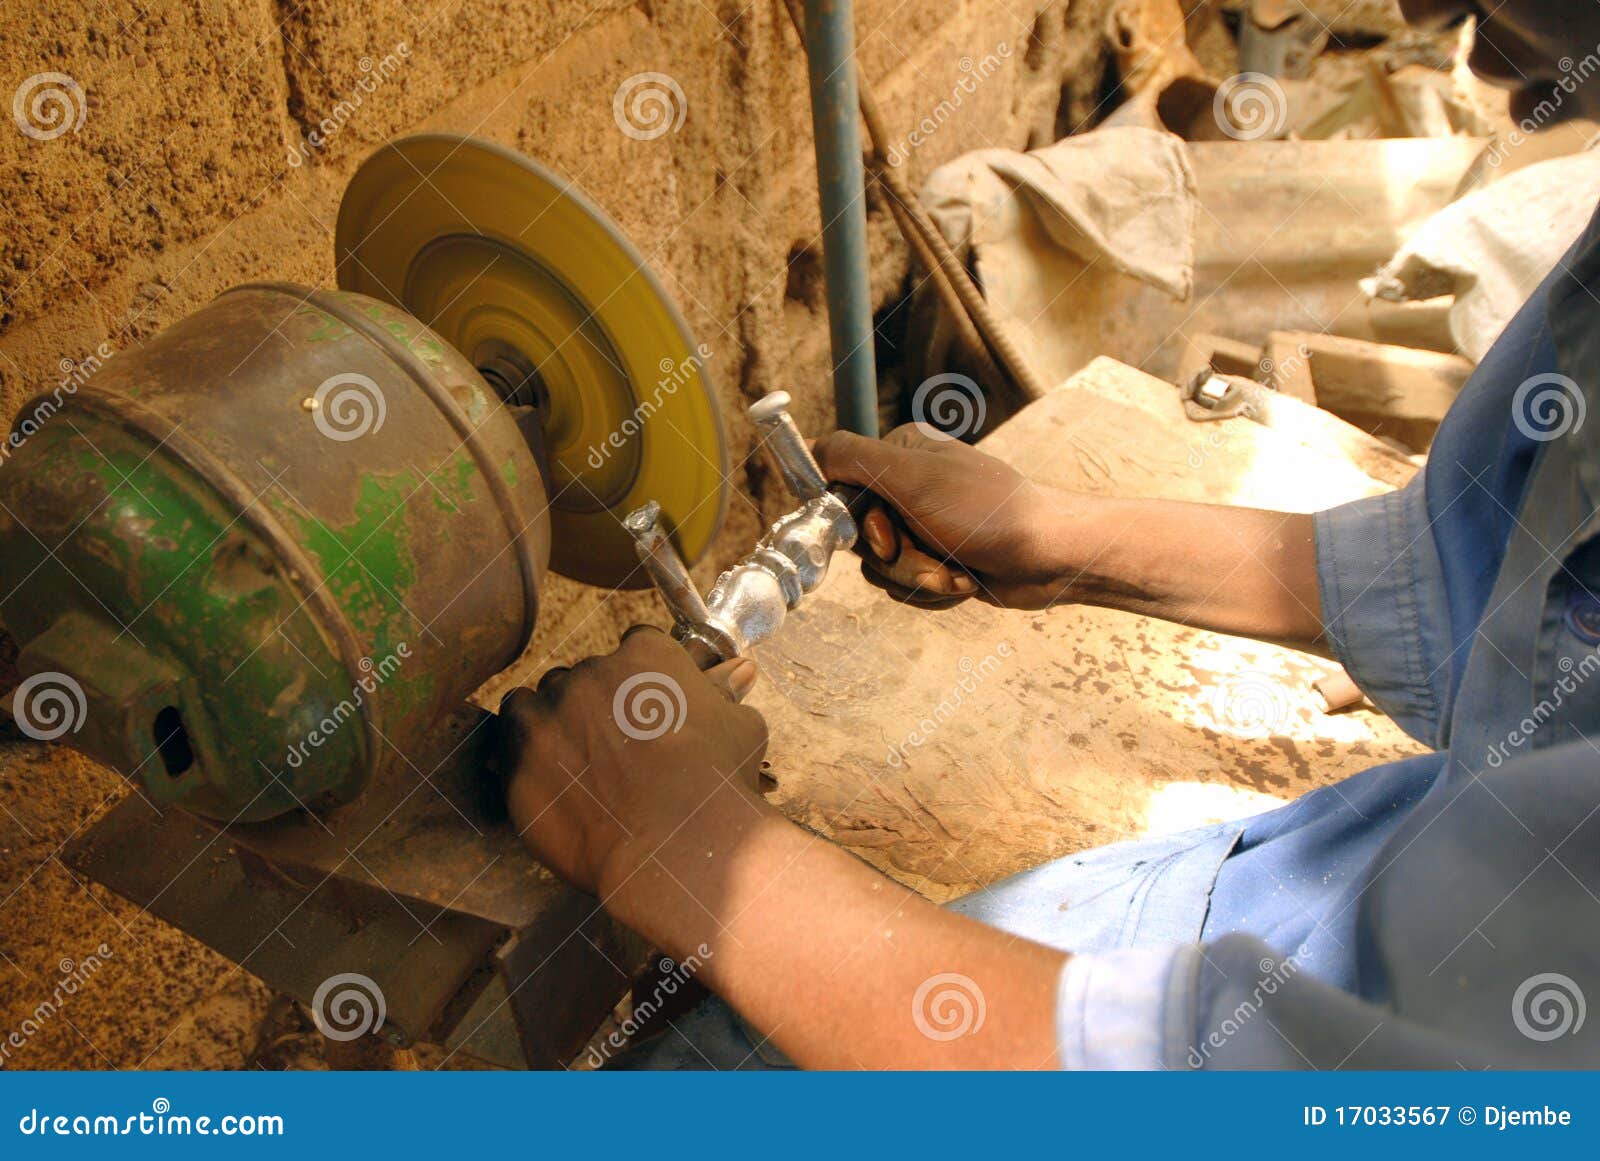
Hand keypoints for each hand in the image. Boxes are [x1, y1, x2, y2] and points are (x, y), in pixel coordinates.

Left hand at [496, 627, 771, 899]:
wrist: (677, 842)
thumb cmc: (717, 785)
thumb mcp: (740, 727)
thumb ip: (725, 694)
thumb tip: (741, 673)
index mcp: (648, 654)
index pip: (635, 647)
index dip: (640, 682)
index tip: (647, 713)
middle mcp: (595, 669)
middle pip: (586, 675)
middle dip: (596, 706)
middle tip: (616, 752)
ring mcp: (553, 708)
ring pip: (540, 699)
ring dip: (554, 722)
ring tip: (578, 764)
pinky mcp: (521, 752)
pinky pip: (509, 730)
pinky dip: (522, 746)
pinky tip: (546, 773)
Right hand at [813, 425, 1076, 608]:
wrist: (1048, 557)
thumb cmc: (988, 512)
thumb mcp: (914, 478)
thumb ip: (856, 459)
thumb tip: (811, 447)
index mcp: (900, 455)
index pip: (842, 491)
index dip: (860, 526)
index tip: (885, 538)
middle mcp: (908, 485)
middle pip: (861, 536)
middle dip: (898, 558)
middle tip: (933, 554)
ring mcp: (922, 524)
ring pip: (882, 567)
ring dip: (918, 575)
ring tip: (956, 569)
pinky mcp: (936, 556)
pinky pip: (907, 582)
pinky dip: (933, 587)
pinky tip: (964, 579)